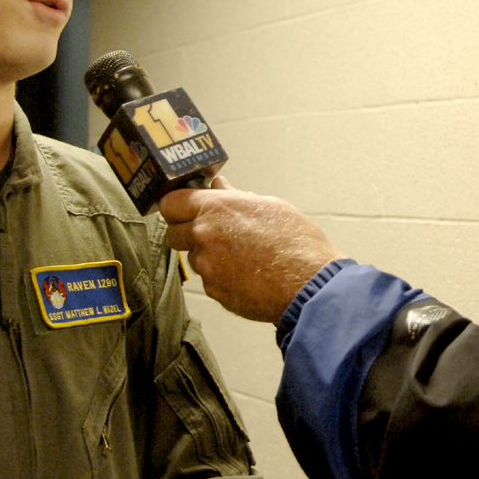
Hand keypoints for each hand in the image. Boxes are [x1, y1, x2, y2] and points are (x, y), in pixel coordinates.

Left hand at [160, 177, 343, 322]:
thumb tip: (219, 187)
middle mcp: (204, 236)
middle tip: (211, 233)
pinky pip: (209, 280)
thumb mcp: (268, 206)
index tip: (184, 208)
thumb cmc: (295, 241)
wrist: (308, 282)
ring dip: (207, 256)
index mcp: (215, 208)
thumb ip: (235, 197)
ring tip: (240, 256)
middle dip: (187, 233)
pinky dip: (222, 277)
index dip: (177, 206)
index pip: (170, 203)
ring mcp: (207, 266)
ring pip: (193, 258)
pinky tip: (246, 274)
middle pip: (173, 234)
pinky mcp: (214, 291)